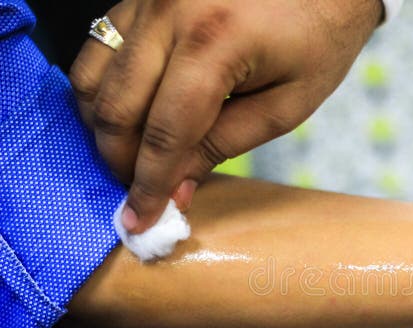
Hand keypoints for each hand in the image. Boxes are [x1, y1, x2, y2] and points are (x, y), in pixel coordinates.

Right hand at [69, 0, 382, 232]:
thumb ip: (224, 146)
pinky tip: (132, 115)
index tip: (140, 220)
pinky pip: (99, 47)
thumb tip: (174, 190)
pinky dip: (105, 90)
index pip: (165, 131)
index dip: (149, 184)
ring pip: (92, 77)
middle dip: (121, 161)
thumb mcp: (285, 105)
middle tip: (140, 191)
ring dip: (105, 128)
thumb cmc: (319, 39)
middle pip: (115, 106)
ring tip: (136, 157)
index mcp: (216, 41)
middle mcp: (170, 11)